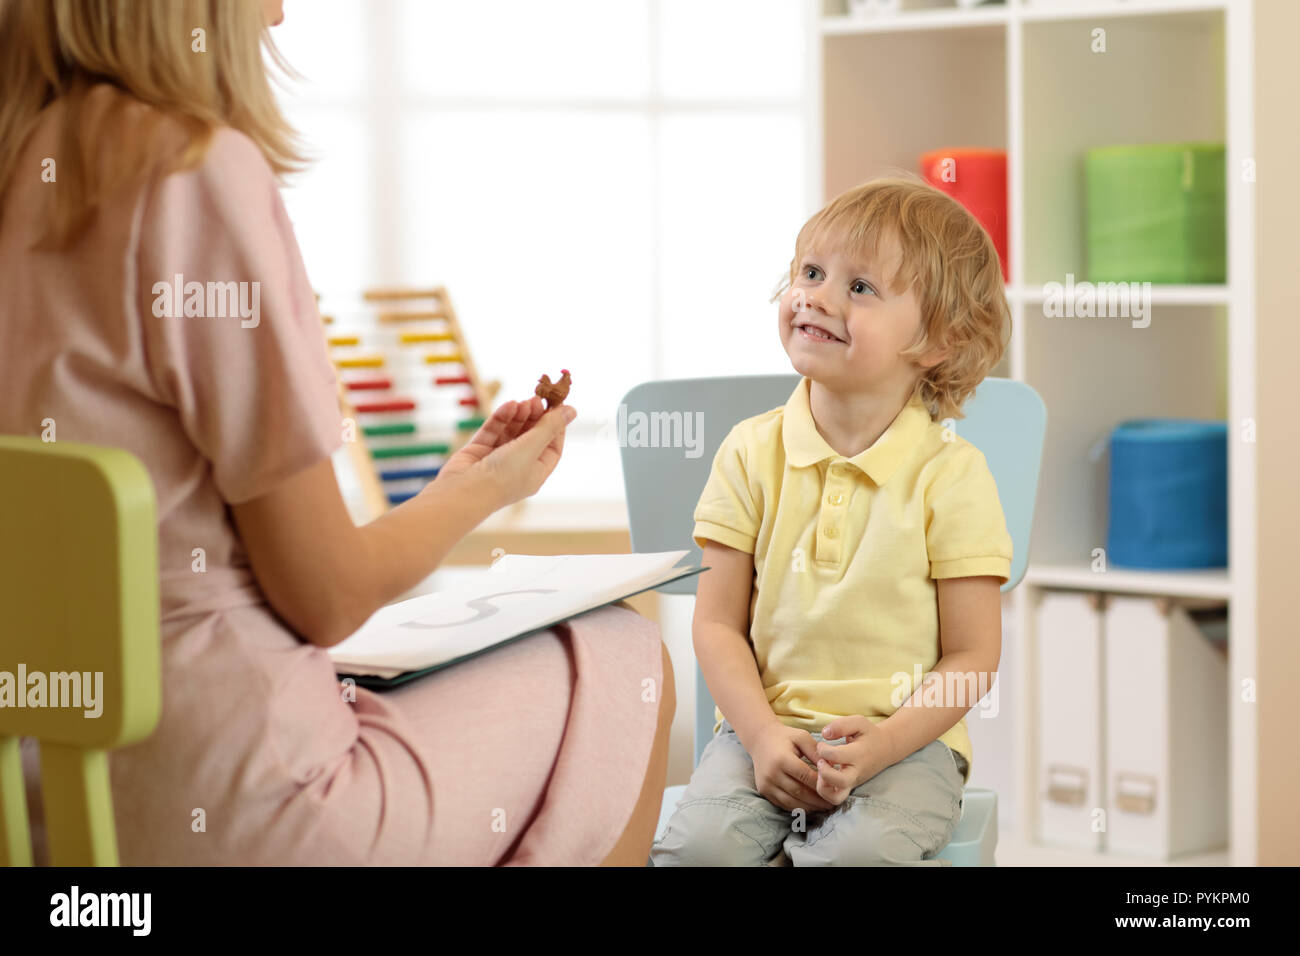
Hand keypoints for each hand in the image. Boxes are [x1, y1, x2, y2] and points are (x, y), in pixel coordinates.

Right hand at [430, 396, 575, 507]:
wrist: (464, 491)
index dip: (556, 426)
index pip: (552, 446)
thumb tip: (572, 410)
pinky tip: (509, 406)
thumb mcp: (532, 448)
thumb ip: (550, 427)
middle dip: (535, 416)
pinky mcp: (479, 451)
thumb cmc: (503, 476)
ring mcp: (497, 458)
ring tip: (523, 402)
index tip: (558, 405)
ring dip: (519, 415)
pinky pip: (493, 430)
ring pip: (512, 431)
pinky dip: (501, 418)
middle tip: (536, 398)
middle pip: (532, 436)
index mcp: (536, 473)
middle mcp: (518, 466)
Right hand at [748, 721, 838, 813]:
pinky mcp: (763, 791)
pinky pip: (783, 804)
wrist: (760, 740)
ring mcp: (766, 784)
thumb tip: (832, 767)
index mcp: (782, 759)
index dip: (821, 784)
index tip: (835, 788)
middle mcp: (772, 774)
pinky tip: (810, 806)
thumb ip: (816, 751)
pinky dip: (798, 807)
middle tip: (833, 803)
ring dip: (809, 807)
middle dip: (818, 799)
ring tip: (824, 807)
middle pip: (799, 792)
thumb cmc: (784, 737)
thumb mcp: (801, 737)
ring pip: (791, 802)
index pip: (806, 776)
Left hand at [812, 715, 893, 805]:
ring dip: (822, 786)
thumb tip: (824, 734)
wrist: (885, 749)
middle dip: (824, 772)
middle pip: (840, 782)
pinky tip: (822, 775)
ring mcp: (852, 782)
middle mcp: (856, 772)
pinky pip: (834, 798)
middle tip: (820, 761)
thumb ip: (841, 725)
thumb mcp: (859, 722)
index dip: (823, 749)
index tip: (821, 744)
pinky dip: (824, 790)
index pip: (837, 755)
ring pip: (835, 797)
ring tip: (821, 771)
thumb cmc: (868, 734)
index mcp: (858, 754)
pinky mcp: (848, 788)